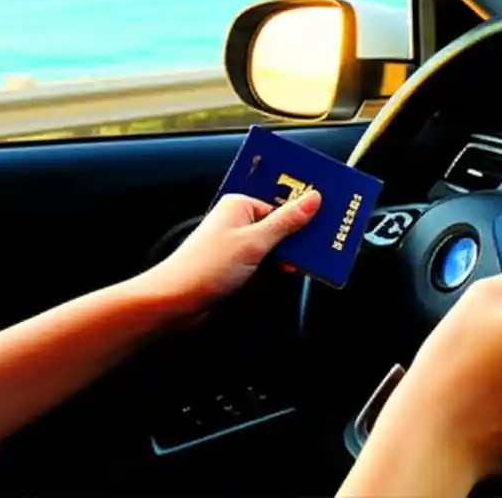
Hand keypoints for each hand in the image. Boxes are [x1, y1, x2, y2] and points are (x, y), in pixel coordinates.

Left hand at [129, 191, 319, 321]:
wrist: (175, 301)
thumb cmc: (205, 267)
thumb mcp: (255, 242)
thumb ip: (286, 222)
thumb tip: (312, 200)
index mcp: (239, 203)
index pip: (281, 203)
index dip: (304, 213)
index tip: (327, 220)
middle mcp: (236, 219)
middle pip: (279, 221)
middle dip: (299, 235)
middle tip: (324, 243)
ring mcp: (236, 242)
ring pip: (274, 243)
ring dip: (289, 253)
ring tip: (307, 262)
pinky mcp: (235, 263)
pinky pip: (264, 259)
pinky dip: (277, 265)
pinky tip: (287, 272)